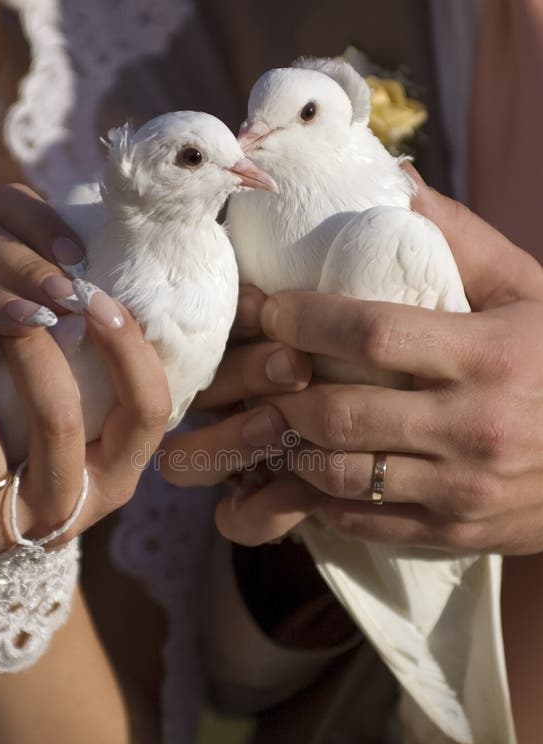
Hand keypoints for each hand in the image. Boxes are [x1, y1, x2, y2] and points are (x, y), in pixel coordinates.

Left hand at [0, 184, 169, 565]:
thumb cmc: (47, 455)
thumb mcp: (92, 432)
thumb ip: (110, 385)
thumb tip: (118, 298)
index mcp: (118, 476)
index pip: (149, 411)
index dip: (129, 351)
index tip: (97, 297)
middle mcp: (70, 506)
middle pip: (59, 420)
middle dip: (33, 346)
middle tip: (16, 300)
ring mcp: (7, 521)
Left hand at [163, 180, 542, 554]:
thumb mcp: (529, 294)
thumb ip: (463, 241)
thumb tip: (396, 182)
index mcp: (492, 356)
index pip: (376, 335)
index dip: (309, 321)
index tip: (271, 311)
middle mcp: (475, 427)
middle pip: (344, 414)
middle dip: (283, 394)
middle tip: (257, 374)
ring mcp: (463, 489)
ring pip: (343, 476)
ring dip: (293, 449)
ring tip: (274, 423)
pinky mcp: (455, 531)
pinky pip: (364, 520)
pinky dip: (322, 498)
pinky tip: (309, 473)